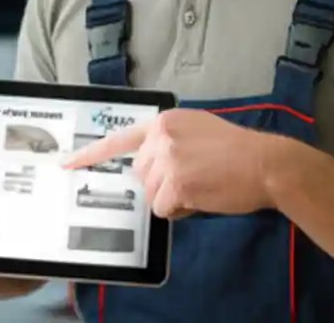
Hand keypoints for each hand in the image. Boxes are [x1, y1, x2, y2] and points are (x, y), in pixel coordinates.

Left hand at [63, 109, 276, 218]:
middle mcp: (161, 137)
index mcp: (165, 122)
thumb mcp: (199, 131)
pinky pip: (163, 209)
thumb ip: (170, 141)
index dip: (91, 155)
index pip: (120, 139)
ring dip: (172, 199)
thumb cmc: (238, 152)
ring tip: (202, 186)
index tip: (67, 164)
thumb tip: (148, 166)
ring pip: (151, 195)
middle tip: (192, 179)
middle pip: (139, 174)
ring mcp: (168, 160)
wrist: (266, 164)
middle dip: (160, 184)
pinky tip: (202, 197)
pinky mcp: (176, 183)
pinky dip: (180, 211)